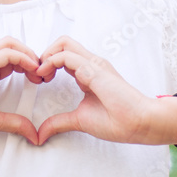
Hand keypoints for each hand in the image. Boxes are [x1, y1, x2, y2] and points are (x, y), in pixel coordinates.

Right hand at [0, 36, 40, 145]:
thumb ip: (14, 122)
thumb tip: (33, 133)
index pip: (10, 58)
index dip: (28, 65)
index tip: (39, 81)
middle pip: (11, 45)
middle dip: (31, 56)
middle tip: (43, 74)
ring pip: (10, 44)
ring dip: (29, 54)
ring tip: (39, 71)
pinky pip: (6, 53)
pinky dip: (23, 58)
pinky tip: (32, 70)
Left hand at [34, 35, 154, 145]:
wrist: (139, 123)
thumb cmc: (117, 121)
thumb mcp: (79, 120)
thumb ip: (59, 122)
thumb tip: (40, 134)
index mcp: (88, 72)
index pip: (63, 55)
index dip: (47, 64)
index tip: (38, 81)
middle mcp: (91, 64)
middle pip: (63, 43)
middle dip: (44, 54)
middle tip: (37, 75)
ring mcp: (94, 64)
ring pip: (64, 43)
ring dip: (46, 55)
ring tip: (39, 75)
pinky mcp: (94, 70)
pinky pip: (67, 57)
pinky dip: (51, 62)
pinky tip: (45, 77)